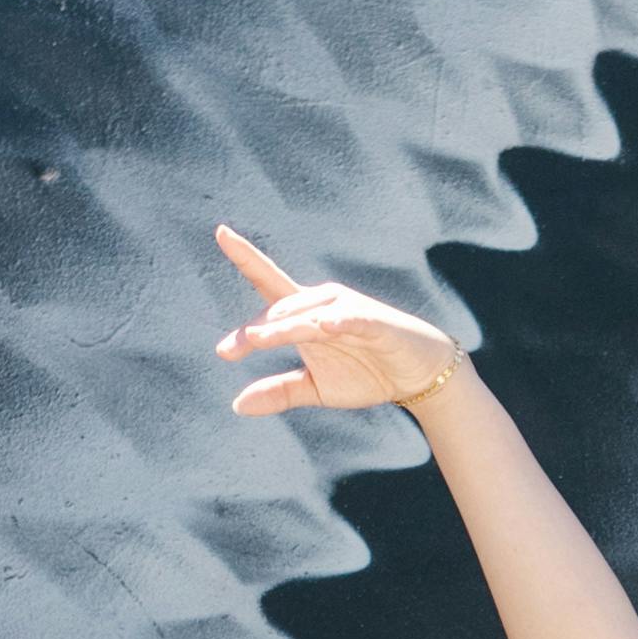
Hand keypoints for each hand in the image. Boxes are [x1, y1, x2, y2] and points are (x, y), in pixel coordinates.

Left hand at [211, 222, 459, 417]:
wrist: (416, 374)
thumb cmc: (366, 371)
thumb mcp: (317, 388)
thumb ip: (279, 392)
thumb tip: (237, 405)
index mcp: (304, 314)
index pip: (269, 282)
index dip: (246, 257)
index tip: (221, 233)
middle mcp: (322, 303)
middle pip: (281, 309)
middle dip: (256, 329)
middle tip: (230, 350)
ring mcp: (348, 310)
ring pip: (308, 316)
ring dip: (284, 326)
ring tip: (259, 338)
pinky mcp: (375, 323)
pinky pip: (353, 320)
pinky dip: (340, 322)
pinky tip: (324, 326)